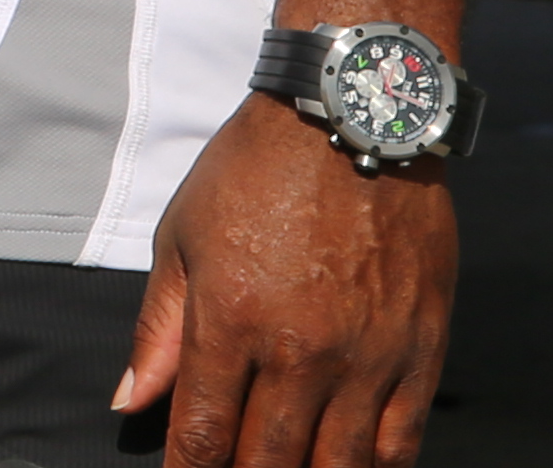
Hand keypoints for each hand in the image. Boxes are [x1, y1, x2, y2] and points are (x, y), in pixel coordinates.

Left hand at [118, 91, 456, 467]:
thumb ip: (159, 329)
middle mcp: (301, 353)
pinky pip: (401, 442)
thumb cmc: (256, 172)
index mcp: (232, 323)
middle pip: (269, 461)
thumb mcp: (184, 237)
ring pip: (338, 466)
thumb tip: (131, 404)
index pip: (204, 436)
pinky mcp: (421, 353)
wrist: (352, 120)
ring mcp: (368, 359)